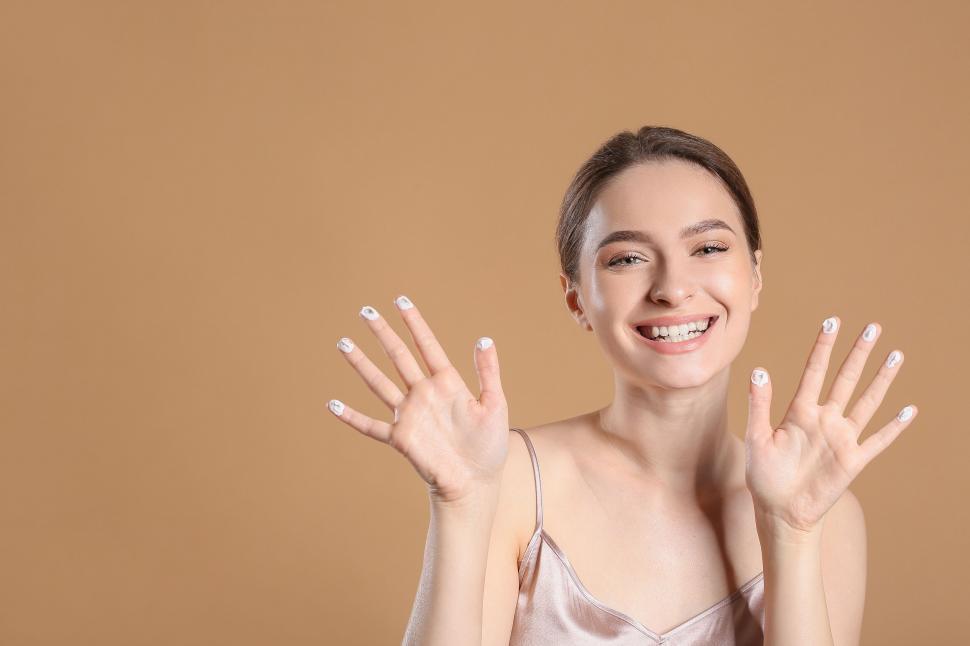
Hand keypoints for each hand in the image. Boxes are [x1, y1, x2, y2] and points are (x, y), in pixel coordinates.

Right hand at [328, 295, 509, 505]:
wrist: (477, 482)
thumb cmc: (489, 445)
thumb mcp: (495, 404)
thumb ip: (488, 372)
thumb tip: (484, 339)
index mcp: (447, 382)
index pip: (427, 345)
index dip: (414, 323)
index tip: (400, 301)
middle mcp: (424, 394)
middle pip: (399, 356)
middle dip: (382, 333)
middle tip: (365, 311)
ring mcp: (410, 415)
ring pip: (380, 383)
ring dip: (361, 364)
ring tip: (344, 343)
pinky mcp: (401, 438)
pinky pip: (371, 426)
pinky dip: (351, 417)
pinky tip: (332, 405)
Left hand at [744, 316, 917, 535]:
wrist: (780, 511)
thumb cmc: (764, 475)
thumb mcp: (757, 437)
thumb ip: (759, 404)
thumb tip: (758, 370)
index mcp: (799, 411)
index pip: (814, 371)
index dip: (823, 347)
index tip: (832, 321)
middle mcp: (824, 419)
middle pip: (845, 379)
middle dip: (859, 353)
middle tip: (873, 327)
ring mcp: (841, 438)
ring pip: (866, 401)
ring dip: (882, 379)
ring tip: (895, 354)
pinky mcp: (853, 460)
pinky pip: (878, 440)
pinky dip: (894, 426)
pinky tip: (909, 409)